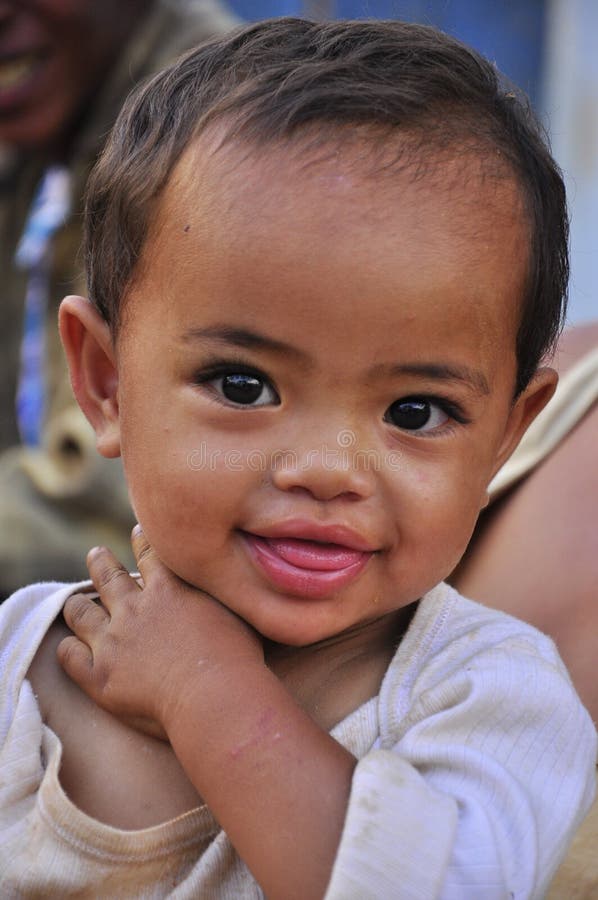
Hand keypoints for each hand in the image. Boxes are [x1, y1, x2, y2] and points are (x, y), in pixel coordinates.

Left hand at [57, 525, 261, 738]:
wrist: (216, 697)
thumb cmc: (237, 657)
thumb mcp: (238, 609)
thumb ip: (225, 589)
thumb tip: (238, 575)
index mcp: (168, 589)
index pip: (149, 553)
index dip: (142, 540)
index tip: (138, 532)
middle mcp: (134, 609)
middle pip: (108, 575)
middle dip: (101, 562)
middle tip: (97, 554)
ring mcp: (112, 642)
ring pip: (81, 612)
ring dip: (77, 605)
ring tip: (75, 602)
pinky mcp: (99, 677)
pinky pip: (69, 655)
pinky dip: (68, 648)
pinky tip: (71, 647)